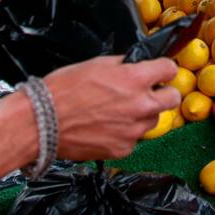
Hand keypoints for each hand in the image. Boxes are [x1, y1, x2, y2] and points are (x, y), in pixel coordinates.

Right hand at [44, 56, 180, 160]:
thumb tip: (138, 65)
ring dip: (142, 115)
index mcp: (135, 79)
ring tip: (117, 113)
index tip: (160, 72)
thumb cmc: (63, 91)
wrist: (41, 123)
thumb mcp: (97, 64)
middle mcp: (140, 105)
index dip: (164, 69)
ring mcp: (133, 131)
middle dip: (163, 94)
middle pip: (172, 99)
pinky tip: (106, 128)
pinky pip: (134, 140)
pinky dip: (125, 134)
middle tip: (147, 93)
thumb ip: (124, 66)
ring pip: (153, 121)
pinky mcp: (123, 150)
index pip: (170, 70)